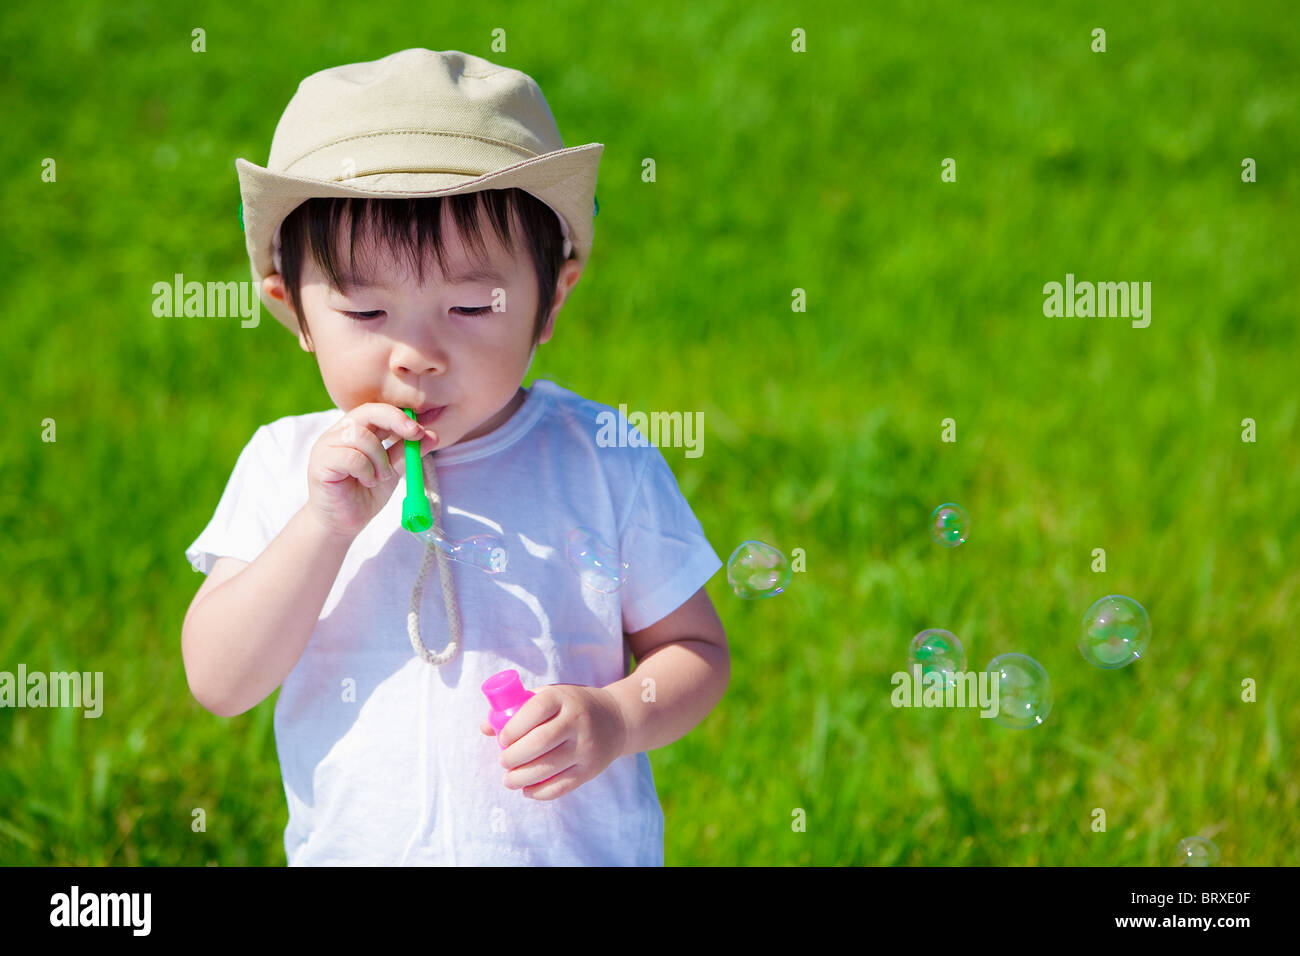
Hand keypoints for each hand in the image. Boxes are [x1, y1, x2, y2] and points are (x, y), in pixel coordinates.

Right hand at [305, 403, 438, 539]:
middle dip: (395, 421)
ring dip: (379, 458)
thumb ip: (406, 452)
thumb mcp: (391, 471)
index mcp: (355, 431)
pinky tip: (367, 482)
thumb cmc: (363, 495)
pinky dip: (366, 470)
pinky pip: (351, 456)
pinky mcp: (320, 462)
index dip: (400, 416)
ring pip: (360, 436)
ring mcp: (326, 446)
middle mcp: (338, 433)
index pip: (377, 410)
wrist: (341, 524)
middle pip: (367, 412)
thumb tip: (432, 435)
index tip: (420, 431)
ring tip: (380, 477)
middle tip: (414, 435)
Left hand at [479, 683, 627, 799]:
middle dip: (513, 757)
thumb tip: (485, 728)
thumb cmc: (570, 707)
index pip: (536, 709)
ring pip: (548, 768)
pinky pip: (561, 786)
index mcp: (563, 698)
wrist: (615, 720)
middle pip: (539, 742)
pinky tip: (527, 789)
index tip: (502, 739)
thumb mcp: (549, 697)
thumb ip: (518, 708)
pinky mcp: (590, 770)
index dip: (513, 727)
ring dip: (521, 778)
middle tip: (503, 761)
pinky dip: (539, 792)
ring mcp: (585, 747)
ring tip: (509, 779)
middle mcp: (577, 721)